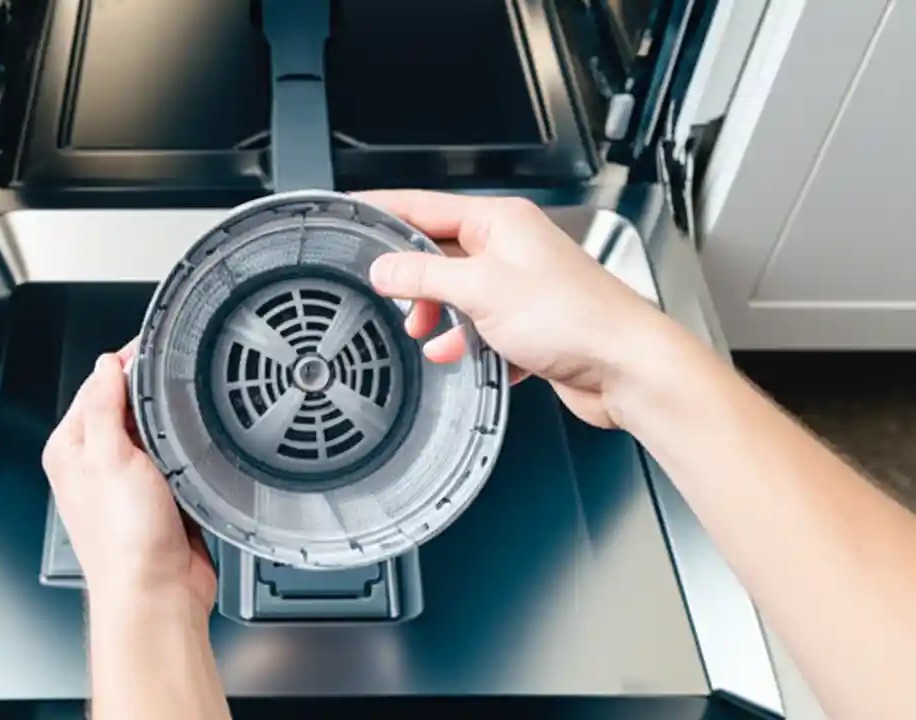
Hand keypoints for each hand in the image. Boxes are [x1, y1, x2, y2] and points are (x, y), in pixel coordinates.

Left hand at [42, 341, 216, 616]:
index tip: (152, 348)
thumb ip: (104, 406)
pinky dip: (188, 455)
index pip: (96, 387)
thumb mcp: (109, 457)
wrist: (158, 594)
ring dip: (172, 428)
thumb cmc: (124, 541)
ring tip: (186, 424)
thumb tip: (106, 366)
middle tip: (177, 386)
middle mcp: (95, 464)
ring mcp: (128, 481)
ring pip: (155, 433)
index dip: (125, 365)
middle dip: (152, 397)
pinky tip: (195, 454)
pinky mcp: (160, 497)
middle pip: (127, 407)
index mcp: (70, 449)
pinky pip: (177, 460)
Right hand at [360, 190, 673, 428]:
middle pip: (440, 253)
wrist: (625, 366)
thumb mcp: (481, 290)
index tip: (353, 214)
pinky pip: (482, 328)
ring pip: (460, 295)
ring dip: (443, 319)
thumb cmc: (576, 318)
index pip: (426, 206)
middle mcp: (512, 248)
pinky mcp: (531, 324)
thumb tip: (385, 268)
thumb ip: (425, 275)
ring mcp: (522, 286)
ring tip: (431, 336)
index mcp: (501, 222)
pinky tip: (467, 357)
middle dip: (416, 282)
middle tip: (395, 300)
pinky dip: (470, 343)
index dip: (385, 211)